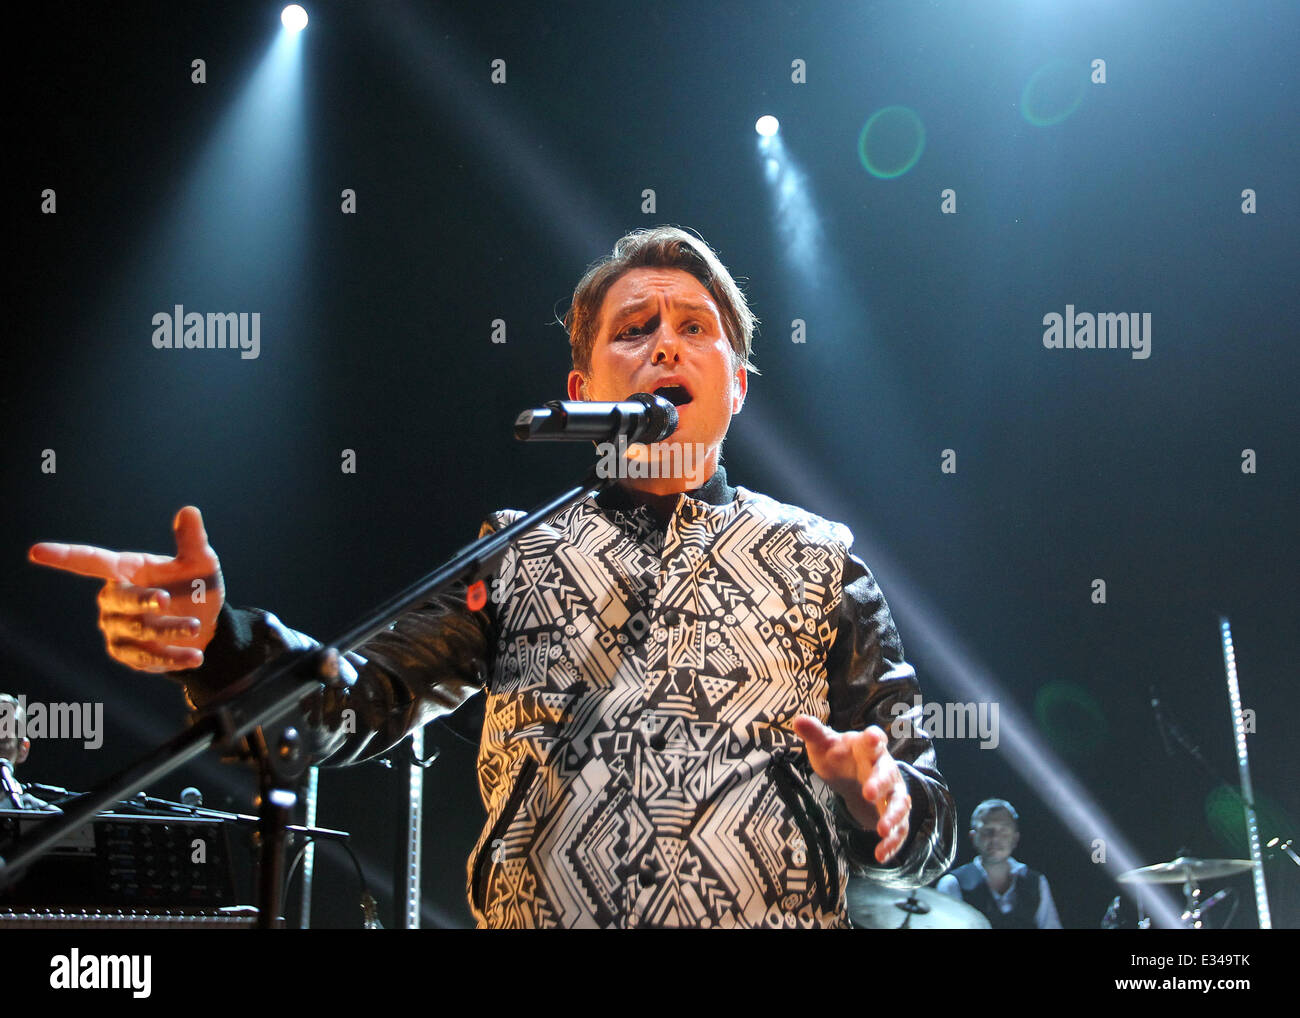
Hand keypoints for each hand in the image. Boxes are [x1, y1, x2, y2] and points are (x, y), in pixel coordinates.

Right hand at [29, 506, 224, 672]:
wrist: (207, 627)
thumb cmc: (196, 587)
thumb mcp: (200, 563)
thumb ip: (192, 541)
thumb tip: (189, 511)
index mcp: (126, 570)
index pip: (90, 561)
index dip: (64, 556)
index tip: (36, 552)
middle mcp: (115, 599)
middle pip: (121, 600)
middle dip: (142, 600)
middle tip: (165, 599)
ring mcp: (119, 629)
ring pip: (137, 630)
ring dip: (167, 628)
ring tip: (195, 627)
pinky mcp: (129, 655)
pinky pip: (148, 657)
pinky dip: (173, 656)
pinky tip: (194, 656)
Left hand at [792, 716, 910, 863]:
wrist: (853, 774)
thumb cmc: (840, 755)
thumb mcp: (825, 744)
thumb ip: (814, 733)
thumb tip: (798, 719)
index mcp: (868, 747)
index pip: (874, 739)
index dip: (874, 738)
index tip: (873, 737)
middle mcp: (885, 767)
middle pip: (887, 774)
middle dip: (880, 784)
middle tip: (868, 793)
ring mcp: (893, 791)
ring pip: (899, 803)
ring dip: (892, 816)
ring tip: (881, 831)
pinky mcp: (894, 813)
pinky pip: (899, 828)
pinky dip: (893, 842)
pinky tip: (881, 855)